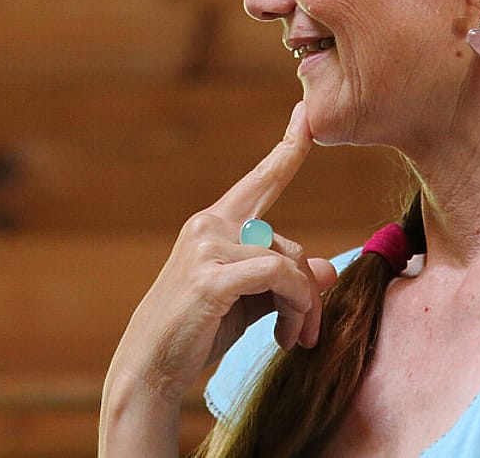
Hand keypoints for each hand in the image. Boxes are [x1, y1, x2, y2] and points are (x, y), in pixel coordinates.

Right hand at [107, 101, 339, 401]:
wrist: (150, 365)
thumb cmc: (197, 331)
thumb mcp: (249, 301)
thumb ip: (284, 280)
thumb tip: (329, 268)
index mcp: (213, 224)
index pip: (259, 181)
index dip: (287, 150)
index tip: (305, 114)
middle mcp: (208, 226)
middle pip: (287, 244)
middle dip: (306, 291)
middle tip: (308, 332)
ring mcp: (207, 248)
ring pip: (287, 262)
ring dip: (303, 306)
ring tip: (296, 339)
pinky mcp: (212, 277)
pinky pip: (277, 275)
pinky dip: (296, 304)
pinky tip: (287, 336)